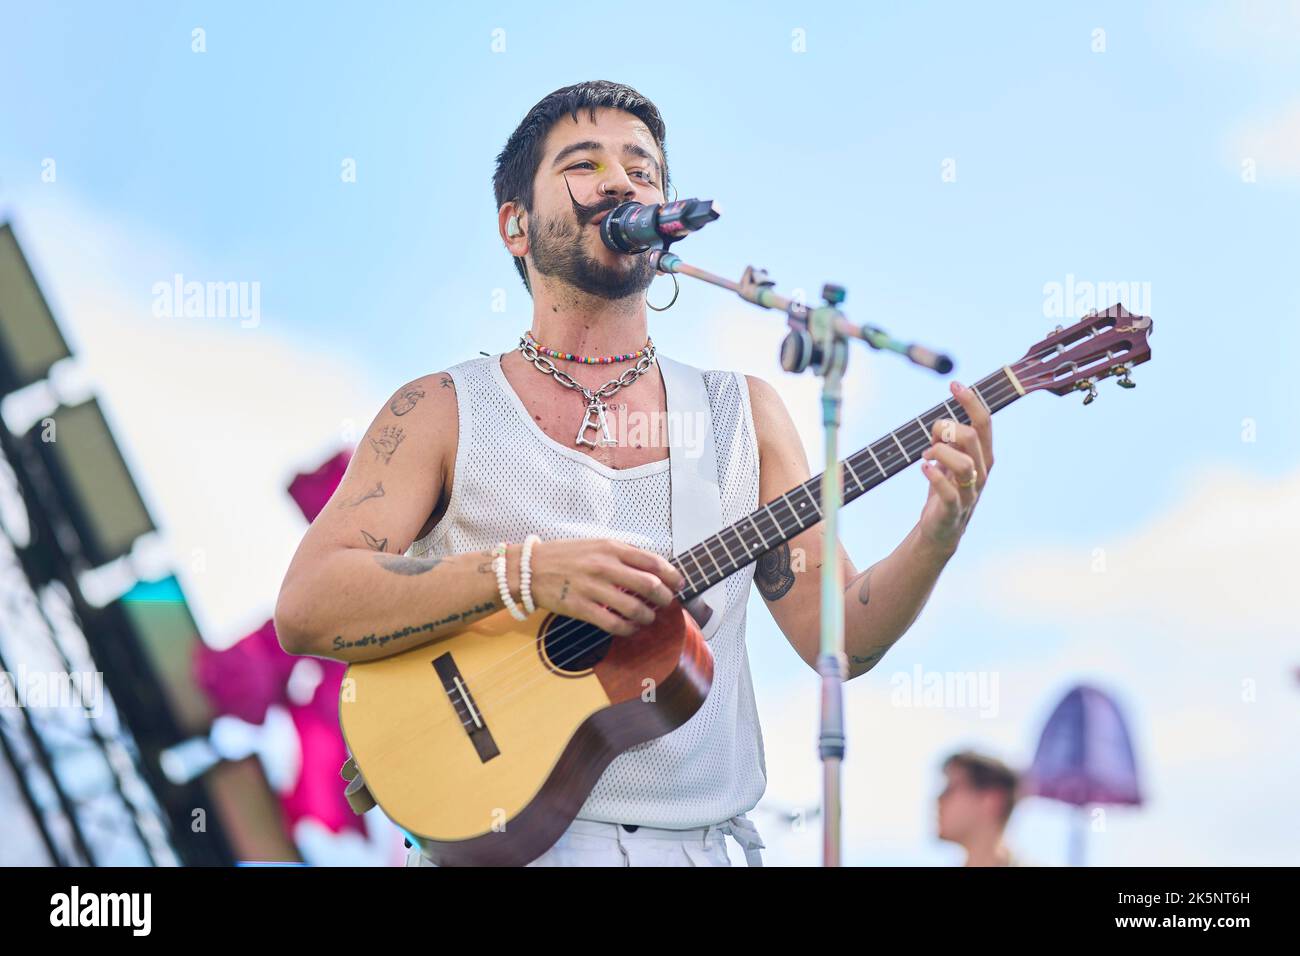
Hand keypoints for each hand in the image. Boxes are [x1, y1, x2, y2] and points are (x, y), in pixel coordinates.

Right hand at [527, 538, 685, 636]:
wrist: (528, 569)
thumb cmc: (563, 556)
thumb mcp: (595, 544)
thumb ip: (621, 554)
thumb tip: (650, 568)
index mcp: (610, 548)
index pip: (652, 562)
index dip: (672, 575)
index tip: (678, 584)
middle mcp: (604, 566)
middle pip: (649, 586)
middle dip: (664, 598)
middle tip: (667, 603)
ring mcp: (593, 588)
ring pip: (634, 608)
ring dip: (648, 617)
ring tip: (648, 618)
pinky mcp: (581, 608)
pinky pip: (614, 624)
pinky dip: (628, 629)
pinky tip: (630, 628)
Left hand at [918, 380, 993, 553]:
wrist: (940, 529)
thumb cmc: (944, 489)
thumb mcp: (949, 459)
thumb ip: (949, 440)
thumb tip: (941, 422)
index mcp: (982, 456)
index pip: (984, 423)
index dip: (971, 401)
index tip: (954, 384)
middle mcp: (981, 472)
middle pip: (973, 438)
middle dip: (947, 429)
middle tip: (931, 437)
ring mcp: (969, 492)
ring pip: (965, 464)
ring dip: (940, 453)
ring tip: (926, 456)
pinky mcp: (953, 509)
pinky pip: (949, 492)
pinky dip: (934, 477)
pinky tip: (923, 468)